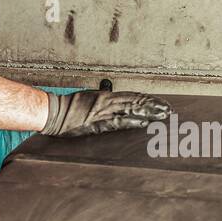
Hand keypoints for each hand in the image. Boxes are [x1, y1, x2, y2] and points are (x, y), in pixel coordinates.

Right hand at [42, 90, 170, 137]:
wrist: (53, 113)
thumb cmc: (67, 108)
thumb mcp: (86, 100)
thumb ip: (100, 102)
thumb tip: (109, 101)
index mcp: (104, 96)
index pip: (131, 97)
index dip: (147, 100)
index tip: (159, 103)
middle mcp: (106, 103)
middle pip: (135, 102)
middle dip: (153, 106)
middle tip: (168, 110)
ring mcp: (102, 113)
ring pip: (130, 110)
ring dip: (148, 113)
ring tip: (161, 116)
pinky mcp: (97, 124)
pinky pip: (118, 122)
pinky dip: (132, 122)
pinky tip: (143, 123)